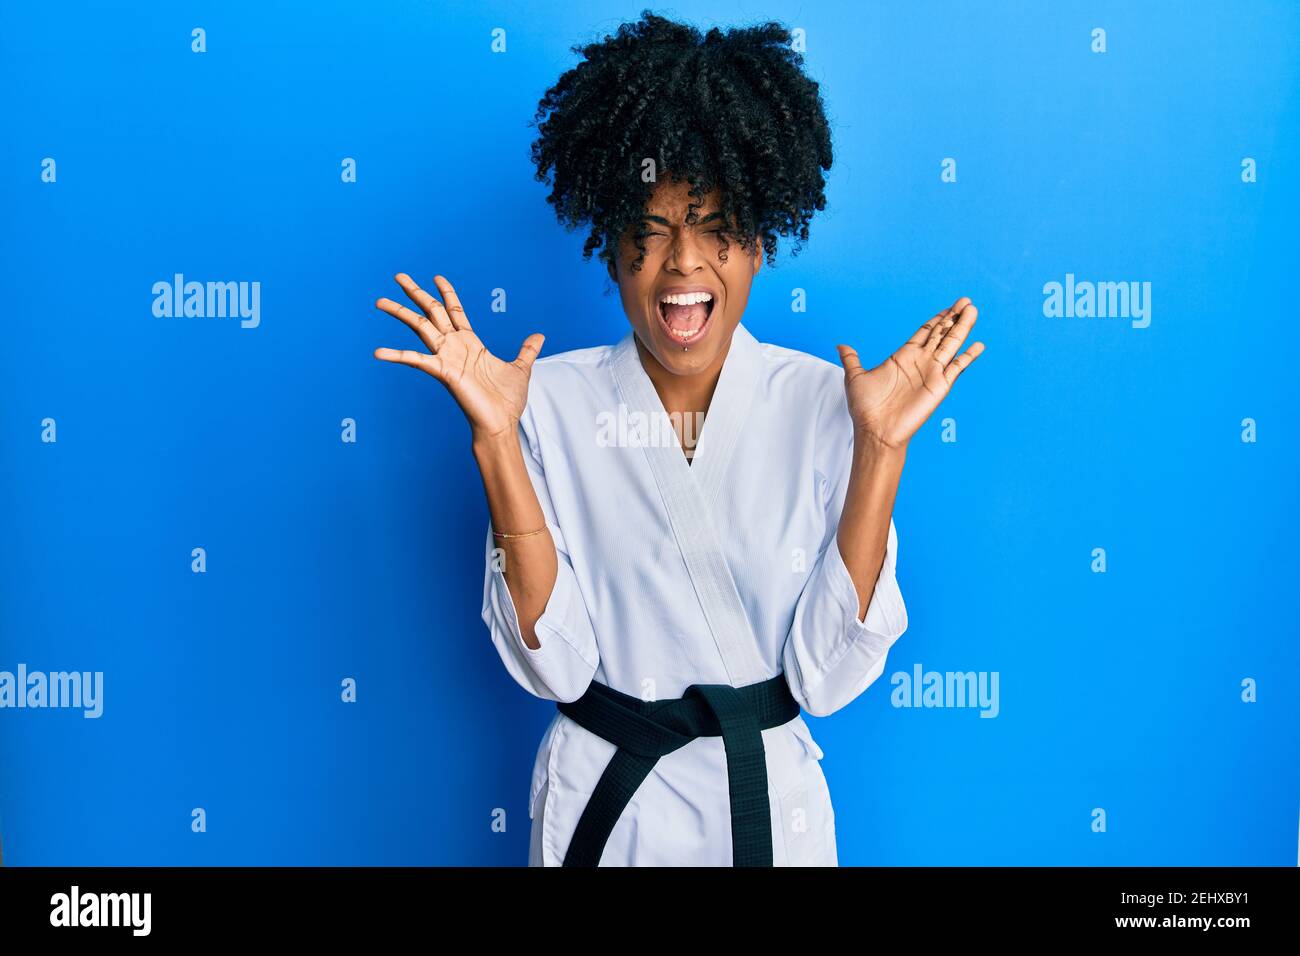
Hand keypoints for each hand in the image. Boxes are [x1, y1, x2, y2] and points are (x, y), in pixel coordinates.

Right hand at [373, 274, 543, 441]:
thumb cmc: (507, 402)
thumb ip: (526, 350)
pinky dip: (397, 356)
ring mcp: (447, 358)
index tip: (437, 277)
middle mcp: (455, 347)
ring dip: (400, 312)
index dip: (447, 293)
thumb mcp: (521, 368)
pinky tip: (378, 352)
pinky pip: (416, 360)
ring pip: (420, 327)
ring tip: (379, 300)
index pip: (455, 311)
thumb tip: (539, 336)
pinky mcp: (443, 372)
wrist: (501, 424)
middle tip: (398, 276)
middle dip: (416, 293)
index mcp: (471, 343)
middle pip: (432, 312)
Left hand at [837, 297, 984, 449]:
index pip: (925, 332)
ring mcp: (932, 373)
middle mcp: (920, 362)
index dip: (937, 319)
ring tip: (972, 310)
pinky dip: (968, 356)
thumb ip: (852, 359)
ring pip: (951, 344)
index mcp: (903, 357)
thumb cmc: (866, 409)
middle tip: (965, 300)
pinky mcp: (940, 386)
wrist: (876, 432)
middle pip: (941, 334)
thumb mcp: (855, 377)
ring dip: (962, 327)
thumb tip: (841, 345)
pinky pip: (957, 368)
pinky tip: (979, 345)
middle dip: (953, 317)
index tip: (948, 307)